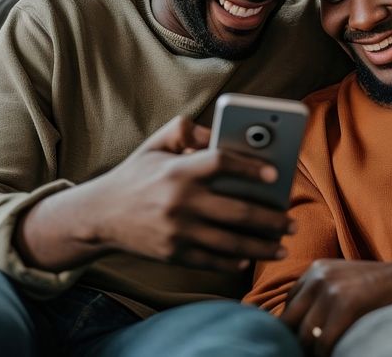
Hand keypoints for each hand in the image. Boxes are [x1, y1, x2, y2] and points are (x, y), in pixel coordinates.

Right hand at [85, 115, 293, 271]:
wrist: (100, 215)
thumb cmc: (135, 175)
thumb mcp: (156, 144)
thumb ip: (188, 130)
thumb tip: (221, 133)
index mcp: (179, 170)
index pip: (222, 163)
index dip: (251, 167)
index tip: (274, 174)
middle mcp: (181, 202)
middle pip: (238, 211)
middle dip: (271, 219)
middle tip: (291, 221)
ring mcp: (179, 231)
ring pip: (232, 242)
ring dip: (262, 246)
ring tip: (282, 245)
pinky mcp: (175, 254)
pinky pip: (213, 260)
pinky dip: (235, 261)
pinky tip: (251, 258)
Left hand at [281, 259, 391, 355]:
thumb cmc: (377, 290)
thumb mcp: (343, 283)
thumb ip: (320, 297)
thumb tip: (296, 328)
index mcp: (315, 271)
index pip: (289, 308)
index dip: (293, 330)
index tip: (302, 344)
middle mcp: (318, 277)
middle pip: (289, 321)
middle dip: (295, 341)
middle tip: (306, 354)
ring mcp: (330, 289)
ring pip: (303, 335)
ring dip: (309, 352)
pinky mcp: (345, 305)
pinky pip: (321, 342)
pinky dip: (324, 355)